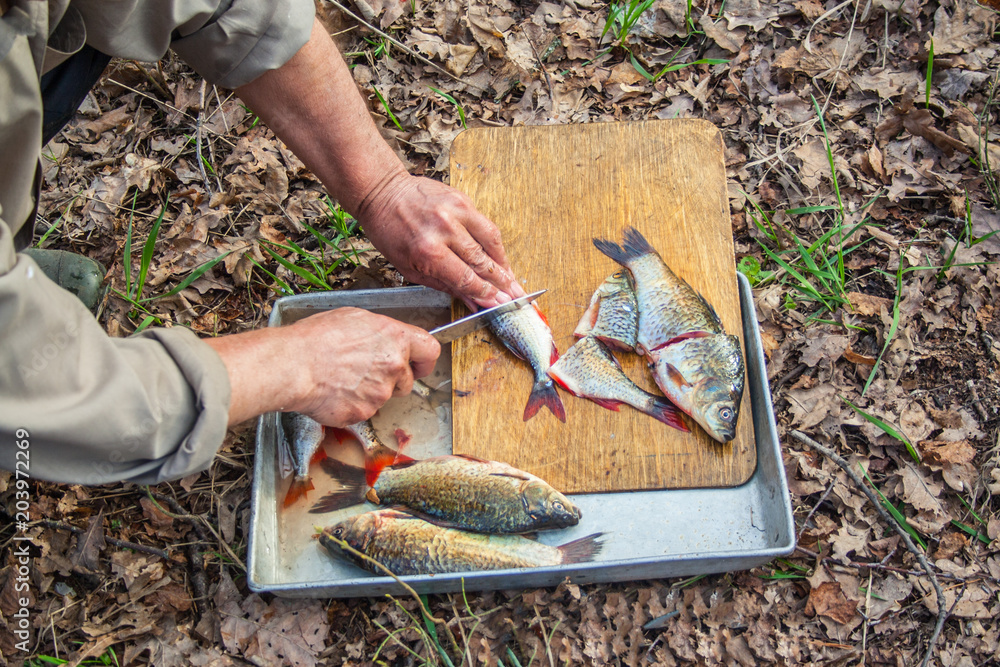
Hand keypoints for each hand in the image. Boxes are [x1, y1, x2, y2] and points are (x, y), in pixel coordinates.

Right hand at [205, 307, 439, 426]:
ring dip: (370, 392)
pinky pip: (363, 411)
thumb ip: (380, 333)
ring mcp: (380, 394)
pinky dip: (352, 405)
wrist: (293, 365)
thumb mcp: (354, 319)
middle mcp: (394, 367)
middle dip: (391, 379)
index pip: (429, 351)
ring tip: (342, 378)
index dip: (423, 360)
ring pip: (384, 397)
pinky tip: (334, 391)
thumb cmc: (316, 337)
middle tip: (365, 371)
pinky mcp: (364, 414)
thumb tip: (384, 341)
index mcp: (396, 339)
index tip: (418, 364)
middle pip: (407, 380)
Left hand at [357, 172, 525, 310]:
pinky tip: (500, 256)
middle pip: (482, 262)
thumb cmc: (390, 233)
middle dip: (501, 283)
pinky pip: (485, 225)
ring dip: (504, 263)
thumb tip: (473, 302)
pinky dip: (495, 243)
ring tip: (513, 279)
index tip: (498, 303)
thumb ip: (445, 285)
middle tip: (515, 297)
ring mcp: (456, 211)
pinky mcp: (462, 199)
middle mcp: (444, 229)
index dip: (486, 294)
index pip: (466, 278)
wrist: (382, 193)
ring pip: (490, 242)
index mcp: (428, 251)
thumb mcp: (410, 268)